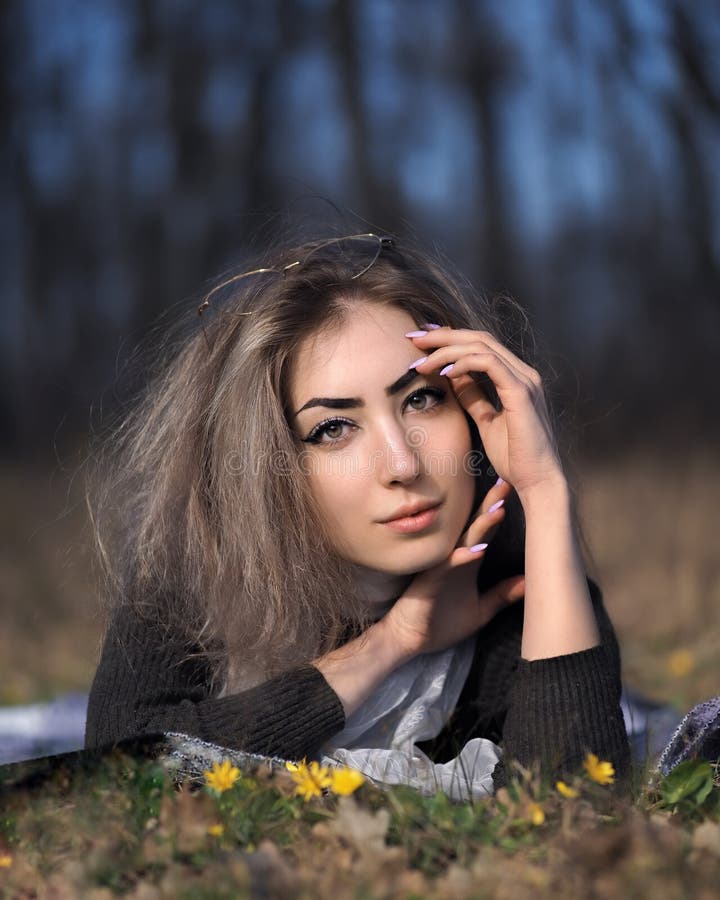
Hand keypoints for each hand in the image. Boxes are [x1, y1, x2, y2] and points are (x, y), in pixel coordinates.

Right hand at [379, 477, 525, 657]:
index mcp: (467, 562)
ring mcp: (441, 568)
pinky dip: (462, 557)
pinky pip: (447, 565)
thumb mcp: (481, 610)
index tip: (516, 491)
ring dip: (480, 525)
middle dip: (491, 505)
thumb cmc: (441, 623)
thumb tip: (531, 582)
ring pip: (462, 540)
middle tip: (508, 483)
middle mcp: (454, 559)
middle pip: (475, 527)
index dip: (498, 512)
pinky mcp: (430, 581)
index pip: (485, 531)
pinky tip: (477, 549)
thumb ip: (502, 594)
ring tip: (499, 509)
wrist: (409, 641)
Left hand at [407, 326, 563, 498]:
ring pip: (481, 346)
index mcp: (515, 377)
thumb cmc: (514, 457)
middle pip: (479, 338)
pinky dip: (463, 363)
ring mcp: (525, 380)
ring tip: (421, 362)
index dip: (450, 338)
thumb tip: (453, 377)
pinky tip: (444, 373)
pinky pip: (489, 364)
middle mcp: (523, 373)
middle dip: (443, 336)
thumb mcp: (486, 421)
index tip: (422, 344)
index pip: (480, 345)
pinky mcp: (522, 392)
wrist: (536, 482)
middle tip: (414, 338)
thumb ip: (473, 397)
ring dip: (446, 350)